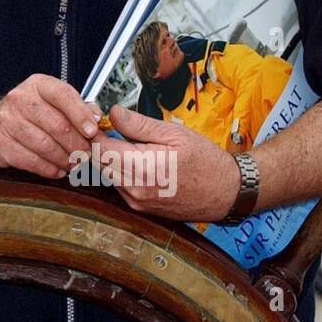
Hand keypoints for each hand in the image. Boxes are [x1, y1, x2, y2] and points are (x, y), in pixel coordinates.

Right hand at [0, 74, 100, 178]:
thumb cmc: (28, 114)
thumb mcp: (51, 102)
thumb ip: (77, 107)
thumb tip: (97, 117)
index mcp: (37, 85)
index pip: (64, 95)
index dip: (81, 115)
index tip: (93, 131)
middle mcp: (19, 98)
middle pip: (58, 126)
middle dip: (78, 145)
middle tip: (87, 155)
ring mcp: (6, 120)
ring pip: (46, 146)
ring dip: (64, 160)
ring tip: (73, 164)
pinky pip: (31, 161)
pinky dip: (48, 169)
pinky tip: (56, 170)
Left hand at [98, 104, 240, 220]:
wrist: (227, 193)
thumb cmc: (206, 161)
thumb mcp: (174, 133)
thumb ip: (139, 125)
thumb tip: (114, 113)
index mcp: (143, 168)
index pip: (99, 149)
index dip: (94, 132)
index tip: (97, 120)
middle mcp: (135, 190)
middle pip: (98, 164)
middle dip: (98, 144)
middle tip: (108, 128)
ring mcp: (137, 202)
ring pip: (106, 176)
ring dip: (108, 159)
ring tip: (123, 143)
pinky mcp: (140, 208)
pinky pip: (118, 186)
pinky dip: (119, 172)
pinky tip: (133, 161)